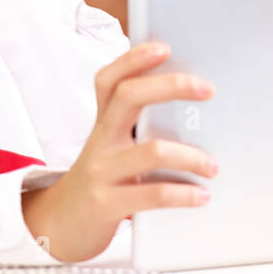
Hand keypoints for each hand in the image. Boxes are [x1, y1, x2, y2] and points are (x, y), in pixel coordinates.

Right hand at [20, 43, 217, 261]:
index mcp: (104, 122)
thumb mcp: (115, 146)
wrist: (60, 226)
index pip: (109, 80)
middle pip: (129, 97)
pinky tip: (202, 195)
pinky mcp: (106, 204)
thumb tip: (198, 110)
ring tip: (213, 166)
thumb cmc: (103, 178)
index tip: (165, 48)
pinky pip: (152, 195)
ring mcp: (101, 171)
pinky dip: (183, 194)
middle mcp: (100, 140)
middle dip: (172, 86)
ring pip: (151, 151)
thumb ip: (143, 126)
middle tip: (209, 89)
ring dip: (191, 157)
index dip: (133, 59)